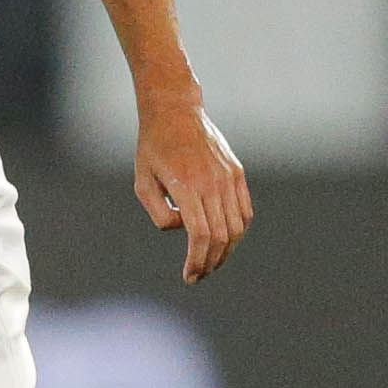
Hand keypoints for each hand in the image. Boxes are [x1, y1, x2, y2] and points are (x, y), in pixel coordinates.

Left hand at [135, 96, 251, 283]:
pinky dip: (238, 231)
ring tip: (212, 261)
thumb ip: (158, 213)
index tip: (190, 276)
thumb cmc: (153, 147)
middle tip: (199, 275)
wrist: (176, 111)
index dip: (197, 261)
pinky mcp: (237, 173)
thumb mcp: (142, 182)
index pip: (200, 235)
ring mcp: (228, 177)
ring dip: (226, 251)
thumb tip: (182, 228)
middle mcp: (211, 183)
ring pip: (237, 227)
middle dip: (211, 262)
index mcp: (186, 186)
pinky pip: (245, 211)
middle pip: (221, 237)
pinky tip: (226, 240)